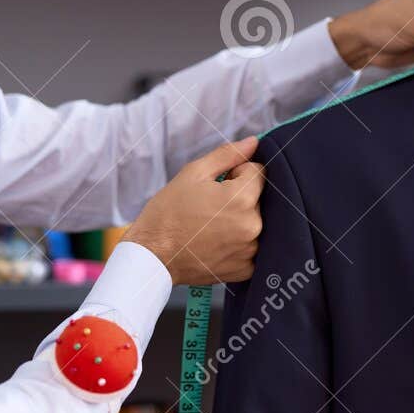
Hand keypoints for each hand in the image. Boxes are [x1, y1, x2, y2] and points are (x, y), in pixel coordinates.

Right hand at [123, 138, 263, 285]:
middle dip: (242, 197)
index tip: (217, 185)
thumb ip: (227, 155)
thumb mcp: (193, 173)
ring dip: (242, 220)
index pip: (259, 171)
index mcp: (242, 198)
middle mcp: (253, 225)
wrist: (152, 256)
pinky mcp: (246, 270)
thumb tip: (254, 142)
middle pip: (261, 198)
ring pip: (258, 223)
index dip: (238, 173)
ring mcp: (251, 250)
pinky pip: (254, 248)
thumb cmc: (168, 213)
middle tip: (211, 207)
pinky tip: (218, 243)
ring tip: (213, 226)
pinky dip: (241, 244)